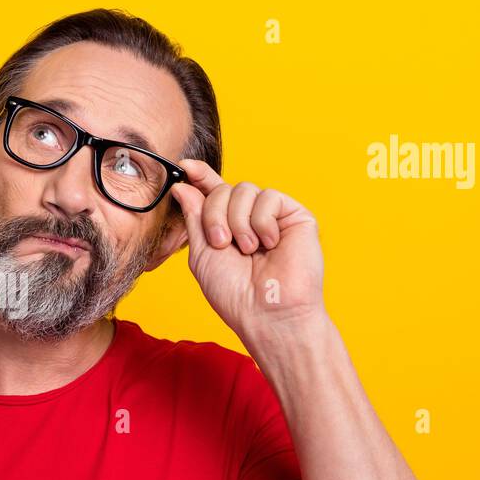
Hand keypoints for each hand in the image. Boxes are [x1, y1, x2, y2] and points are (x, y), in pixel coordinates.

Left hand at [168, 159, 325, 343]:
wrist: (266, 312)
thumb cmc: (234, 293)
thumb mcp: (202, 255)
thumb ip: (194, 218)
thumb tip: (184, 185)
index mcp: (226, 226)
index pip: (213, 193)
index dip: (200, 176)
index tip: (185, 167)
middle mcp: (249, 219)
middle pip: (224, 189)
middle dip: (215, 215)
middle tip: (222, 244)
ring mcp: (273, 216)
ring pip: (244, 189)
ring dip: (237, 221)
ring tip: (247, 249)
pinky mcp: (295, 216)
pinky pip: (269, 197)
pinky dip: (261, 222)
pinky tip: (269, 243)